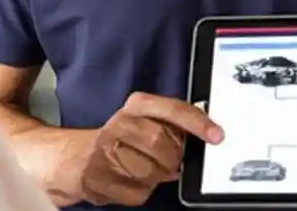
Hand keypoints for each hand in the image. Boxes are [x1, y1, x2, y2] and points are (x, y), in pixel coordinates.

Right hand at [63, 92, 223, 206]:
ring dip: (156, 176)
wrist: (79, 159)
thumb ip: (173, 124)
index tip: (216, 135)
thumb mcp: (146, 120)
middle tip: (169, 161)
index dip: (197, 123)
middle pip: (162, 142)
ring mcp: (107, 150)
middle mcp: (121, 124)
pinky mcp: (102, 177)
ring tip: (146, 169)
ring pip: (151, 171)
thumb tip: (205, 136)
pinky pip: (139, 191)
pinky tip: (132, 180)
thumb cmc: (122, 139)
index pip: (173, 109)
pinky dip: (143, 190)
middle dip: (171, 157)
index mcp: (137, 106)